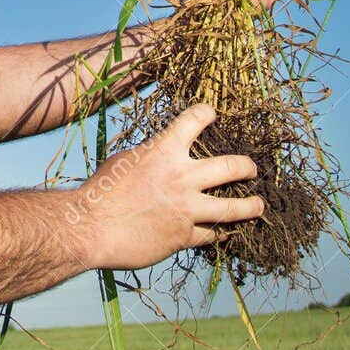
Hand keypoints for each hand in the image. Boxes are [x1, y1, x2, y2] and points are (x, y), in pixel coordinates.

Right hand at [78, 102, 263, 269]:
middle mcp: (182, 177)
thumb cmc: (100, 191)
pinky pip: (212, 234)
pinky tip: (227, 232)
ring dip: (251, 206)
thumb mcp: (125, 160)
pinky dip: (221, 232)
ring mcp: (187, 208)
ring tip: (259, 205)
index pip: (196, 120)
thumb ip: (151, 156)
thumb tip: (162, 156)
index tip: (212, 113)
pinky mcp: (183, 236)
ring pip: (233, 207)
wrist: (90, 228)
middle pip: (232, 167)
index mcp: (164, 150)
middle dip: (247, 167)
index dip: (207, 113)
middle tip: (251, 169)